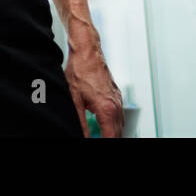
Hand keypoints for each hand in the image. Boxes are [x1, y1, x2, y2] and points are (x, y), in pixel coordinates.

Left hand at [63, 18, 123, 137]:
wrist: (88, 52)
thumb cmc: (80, 71)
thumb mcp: (74, 100)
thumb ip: (80, 122)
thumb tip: (82, 136)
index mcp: (106, 109)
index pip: (111, 137)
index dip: (105, 143)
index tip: (97, 143)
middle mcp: (116, 105)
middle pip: (118, 133)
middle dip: (110, 139)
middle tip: (99, 140)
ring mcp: (118, 100)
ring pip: (121, 125)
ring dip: (114, 134)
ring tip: (103, 136)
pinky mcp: (117, 95)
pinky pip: (120, 115)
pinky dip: (116, 124)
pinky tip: (107, 126)